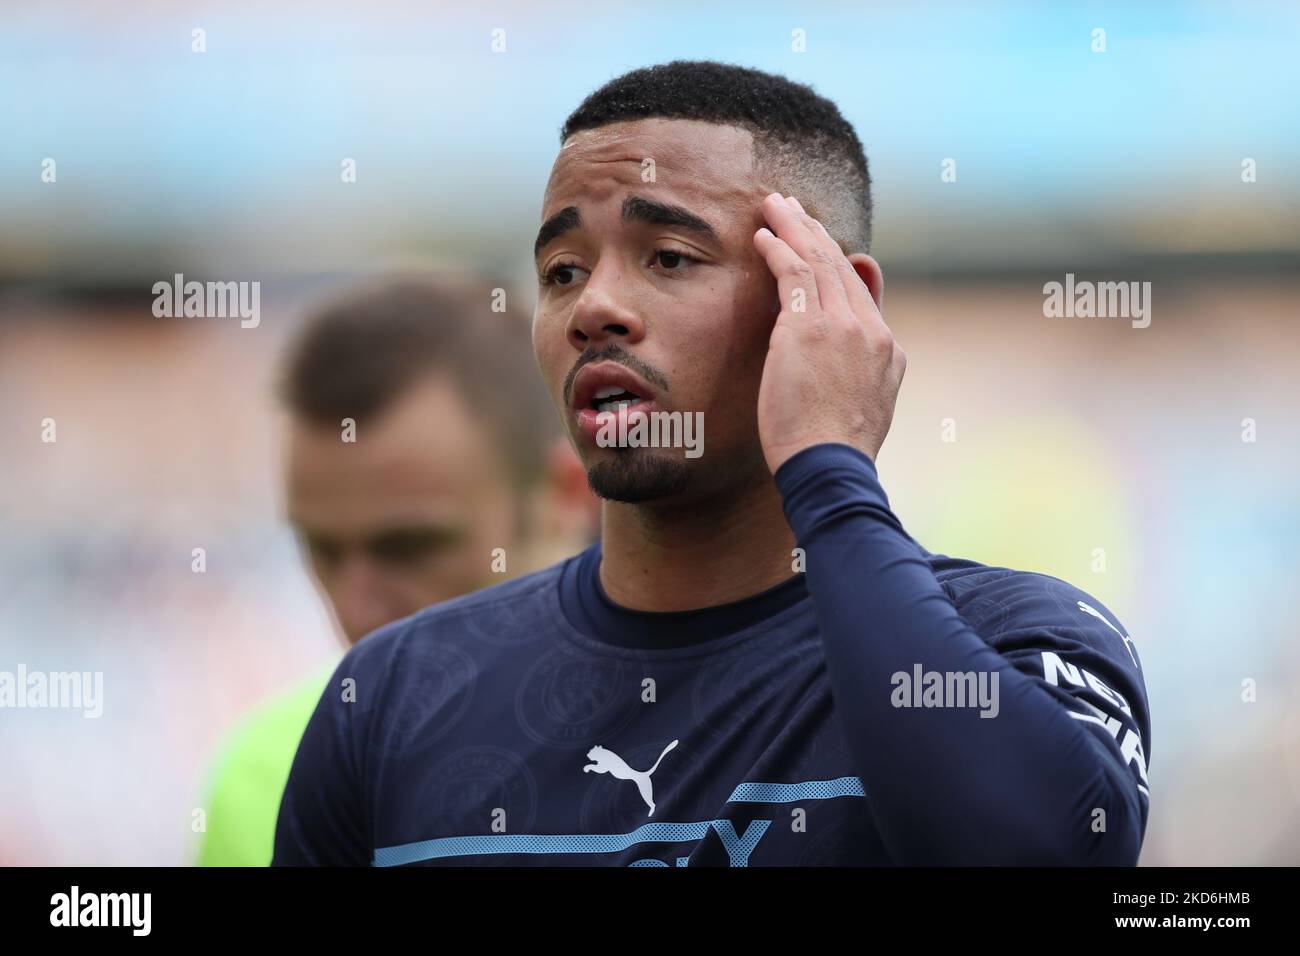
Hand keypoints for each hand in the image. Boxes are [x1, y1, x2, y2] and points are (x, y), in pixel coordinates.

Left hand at [752, 192, 904, 472]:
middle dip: (814, 231)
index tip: (816, 240)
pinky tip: (762, 236)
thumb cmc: (836, 452)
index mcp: (887, 349)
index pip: (860, 290)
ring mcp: (842, 327)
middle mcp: (870, 330)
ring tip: (774, 205)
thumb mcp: (863, 408)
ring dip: (793, 227)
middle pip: (841, 266)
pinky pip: (794, 275)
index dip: (835, 259)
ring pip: (819, 261)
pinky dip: (778, 250)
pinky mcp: (809, 329)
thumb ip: (859, 371)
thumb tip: (846, 354)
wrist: (831, 468)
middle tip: (791, 206)